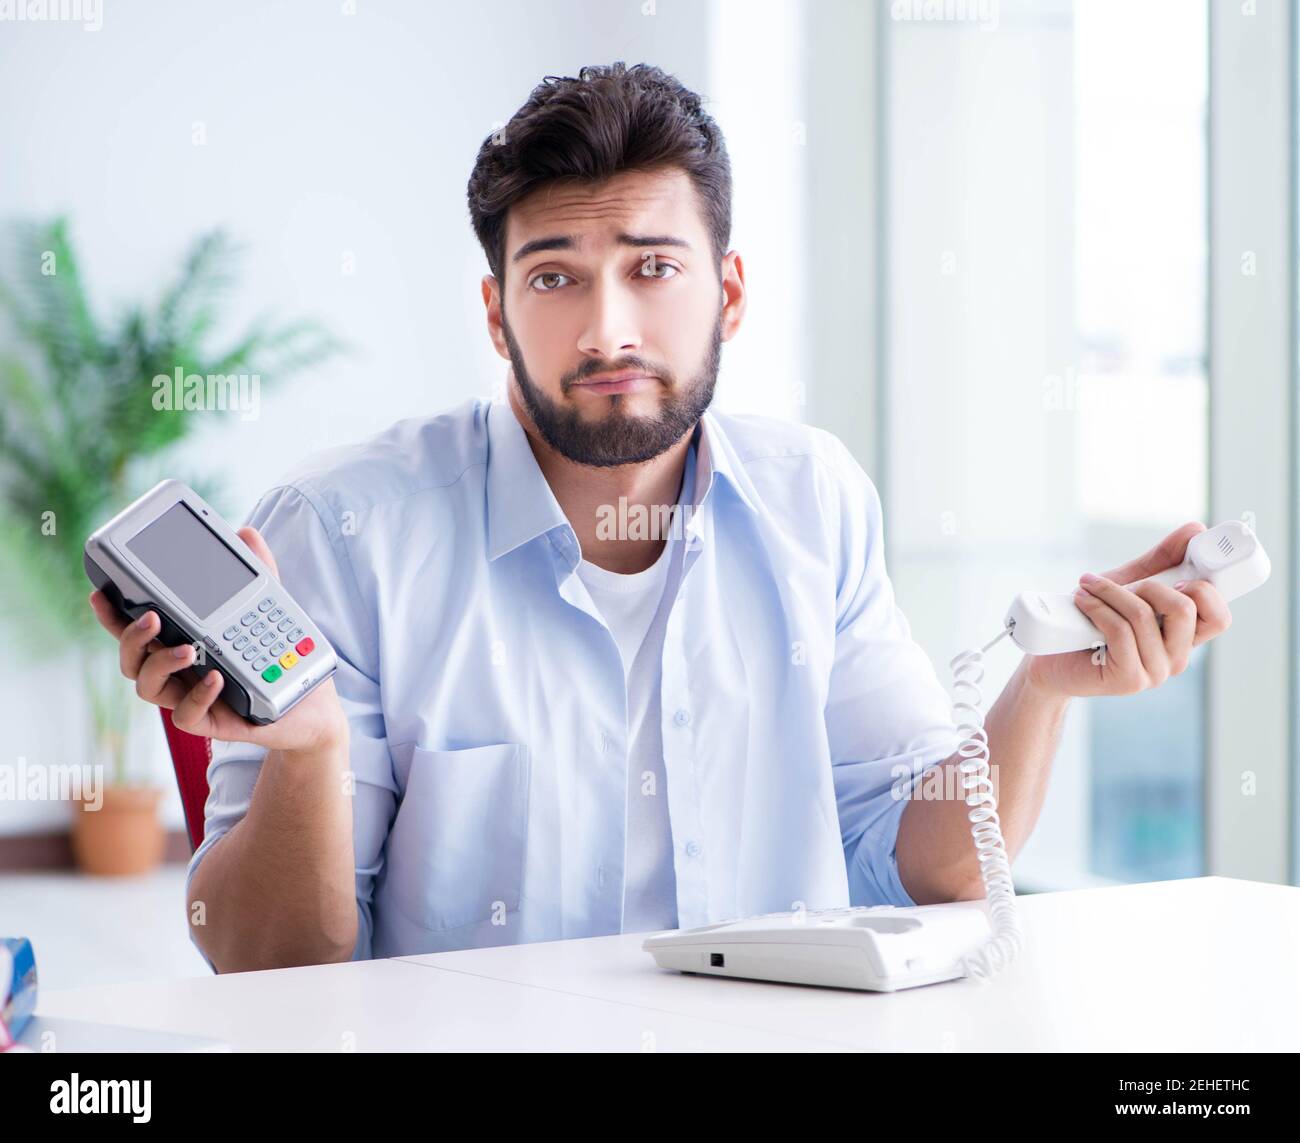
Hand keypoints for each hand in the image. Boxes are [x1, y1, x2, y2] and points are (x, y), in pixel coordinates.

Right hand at [89, 526, 348, 755]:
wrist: (309, 701)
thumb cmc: (279, 656)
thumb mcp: (270, 608)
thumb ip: (257, 571)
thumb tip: (246, 532)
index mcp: (183, 642)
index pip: (138, 630)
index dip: (113, 615)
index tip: (101, 593)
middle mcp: (179, 672)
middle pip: (132, 659)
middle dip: (131, 636)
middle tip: (152, 617)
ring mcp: (191, 697)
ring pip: (148, 687)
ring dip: (160, 664)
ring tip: (187, 647)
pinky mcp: (211, 722)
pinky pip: (187, 716)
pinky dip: (198, 695)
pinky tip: (215, 677)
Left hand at [1025, 521, 1232, 698]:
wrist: (1051, 657)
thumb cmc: (1092, 619)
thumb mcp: (1129, 584)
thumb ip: (1163, 561)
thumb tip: (1196, 529)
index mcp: (1184, 637)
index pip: (1220, 618)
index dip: (1207, 589)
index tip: (1175, 574)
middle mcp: (1176, 658)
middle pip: (1186, 610)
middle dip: (1150, 585)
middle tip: (1125, 585)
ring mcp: (1155, 672)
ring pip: (1144, 616)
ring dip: (1110, 592)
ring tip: (1088, 587)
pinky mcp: (1129, 679)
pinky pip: (1119, 630)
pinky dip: (1096, 606)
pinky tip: (1082, 601)